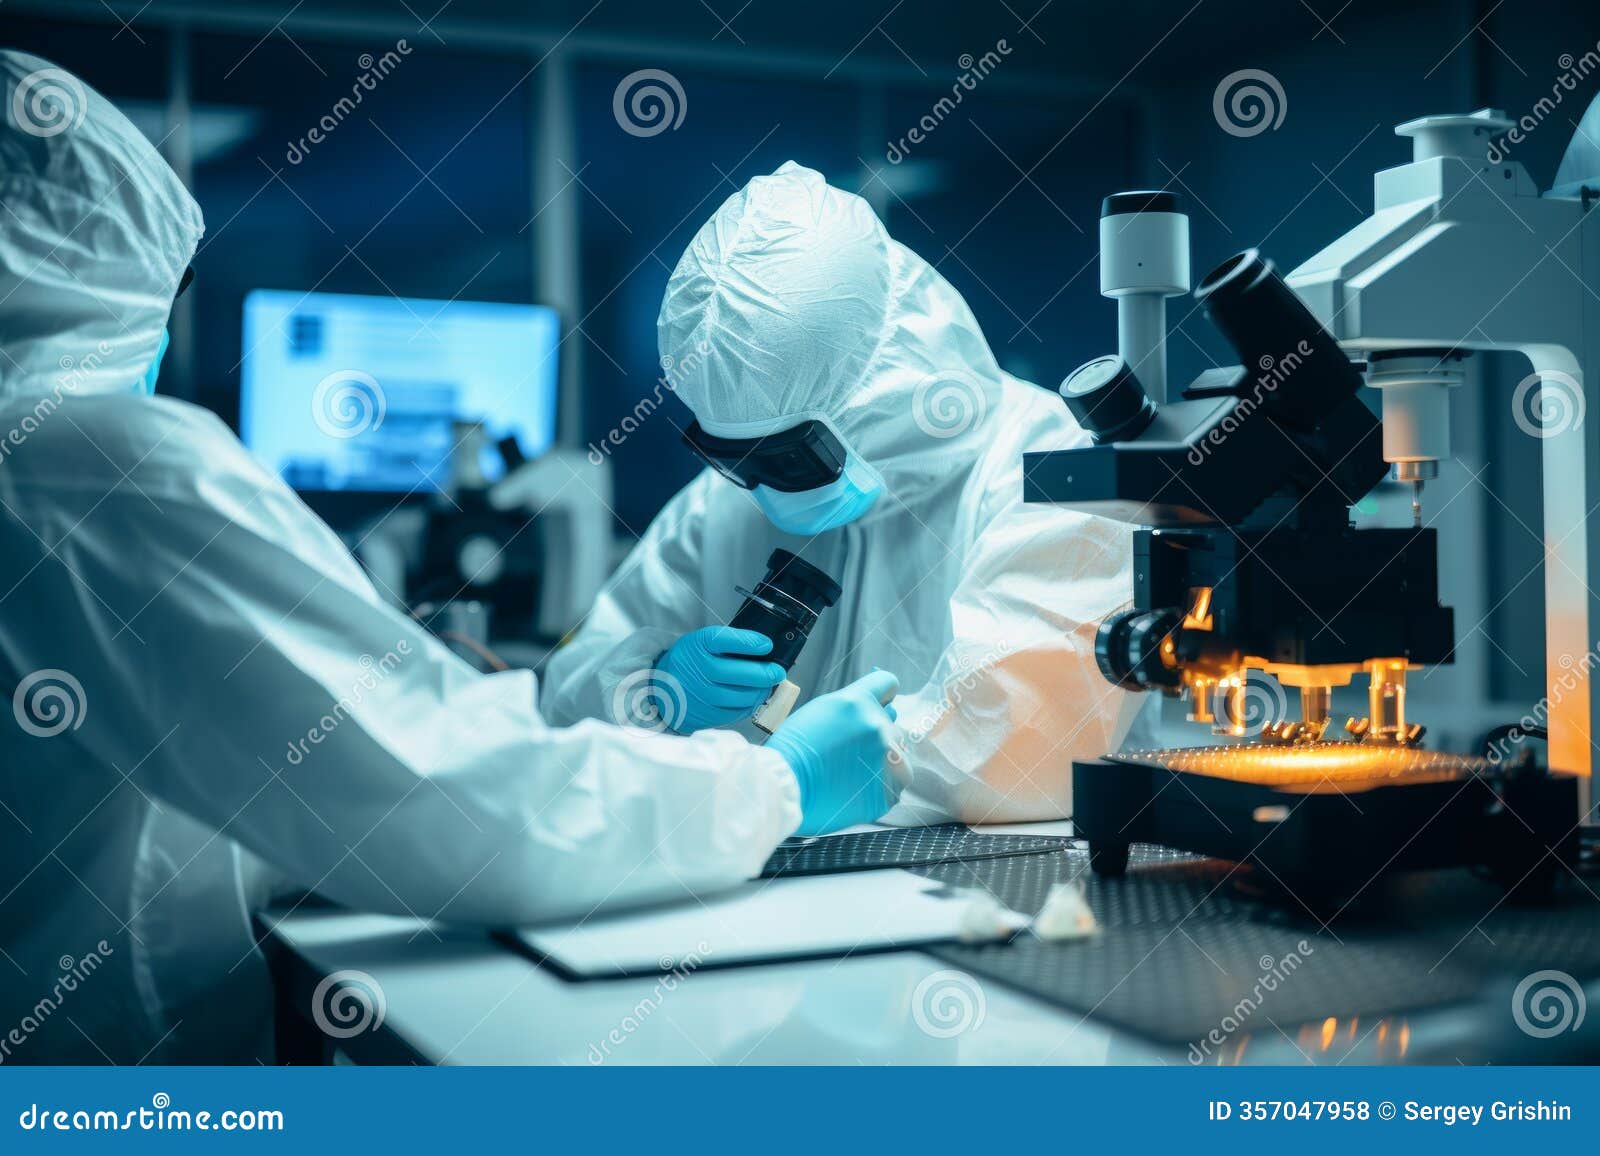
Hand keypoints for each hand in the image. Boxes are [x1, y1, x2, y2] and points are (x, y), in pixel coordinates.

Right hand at [653, 626, 786, 733]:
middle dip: (763, 674)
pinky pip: (734, 713)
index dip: (749, 643)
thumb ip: (730, 644)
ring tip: (767, 686)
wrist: (661, 687)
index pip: (725, 641)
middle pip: (735, 673)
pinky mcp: (702, 715)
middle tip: (777, 672)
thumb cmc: (691, 660)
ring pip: (738, 697)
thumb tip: (766, 651)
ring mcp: (698, 695)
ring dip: (759, 692)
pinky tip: (753, 698)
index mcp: (697, 645)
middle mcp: (696, 669)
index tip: (767, 645)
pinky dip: (748, 706)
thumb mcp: (703, 643)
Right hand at [766, 670, 900, 835]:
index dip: (883, 695)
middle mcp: (876, 725)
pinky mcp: (888, 789)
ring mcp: (886, 759)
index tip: (880, 703)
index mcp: (857, 702)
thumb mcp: (821, 711)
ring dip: (880, 760)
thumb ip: (853, 708)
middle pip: (890, 724)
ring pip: (897, 754)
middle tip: (846, 751)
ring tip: (849, 773)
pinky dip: (878, 786)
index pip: (888, 683)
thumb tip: (883, 708)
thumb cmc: (793, 751)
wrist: (784, 787)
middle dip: (873, 734)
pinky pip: (894, 783)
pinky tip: (855, 788)